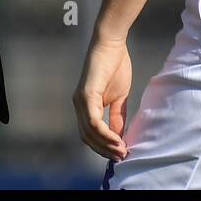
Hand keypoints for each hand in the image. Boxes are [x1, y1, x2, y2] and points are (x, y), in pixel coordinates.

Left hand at [73, 36, 131, 159]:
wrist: (112, 44)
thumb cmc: (115, 66)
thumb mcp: (118, 96)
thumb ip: (117, 115)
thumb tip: (118, 136)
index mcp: (85, 105)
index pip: (89, 134)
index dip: (103, 146)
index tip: (120, 153)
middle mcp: (78, 105)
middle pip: (87, 137)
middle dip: (104, 150)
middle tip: (121, 156)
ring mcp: (80, 100)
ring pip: (89, 132)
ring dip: (105, 145)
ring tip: (121, 151)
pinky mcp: (86, 95)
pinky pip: (93, 121)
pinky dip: (105, 134)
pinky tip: (117, 139)